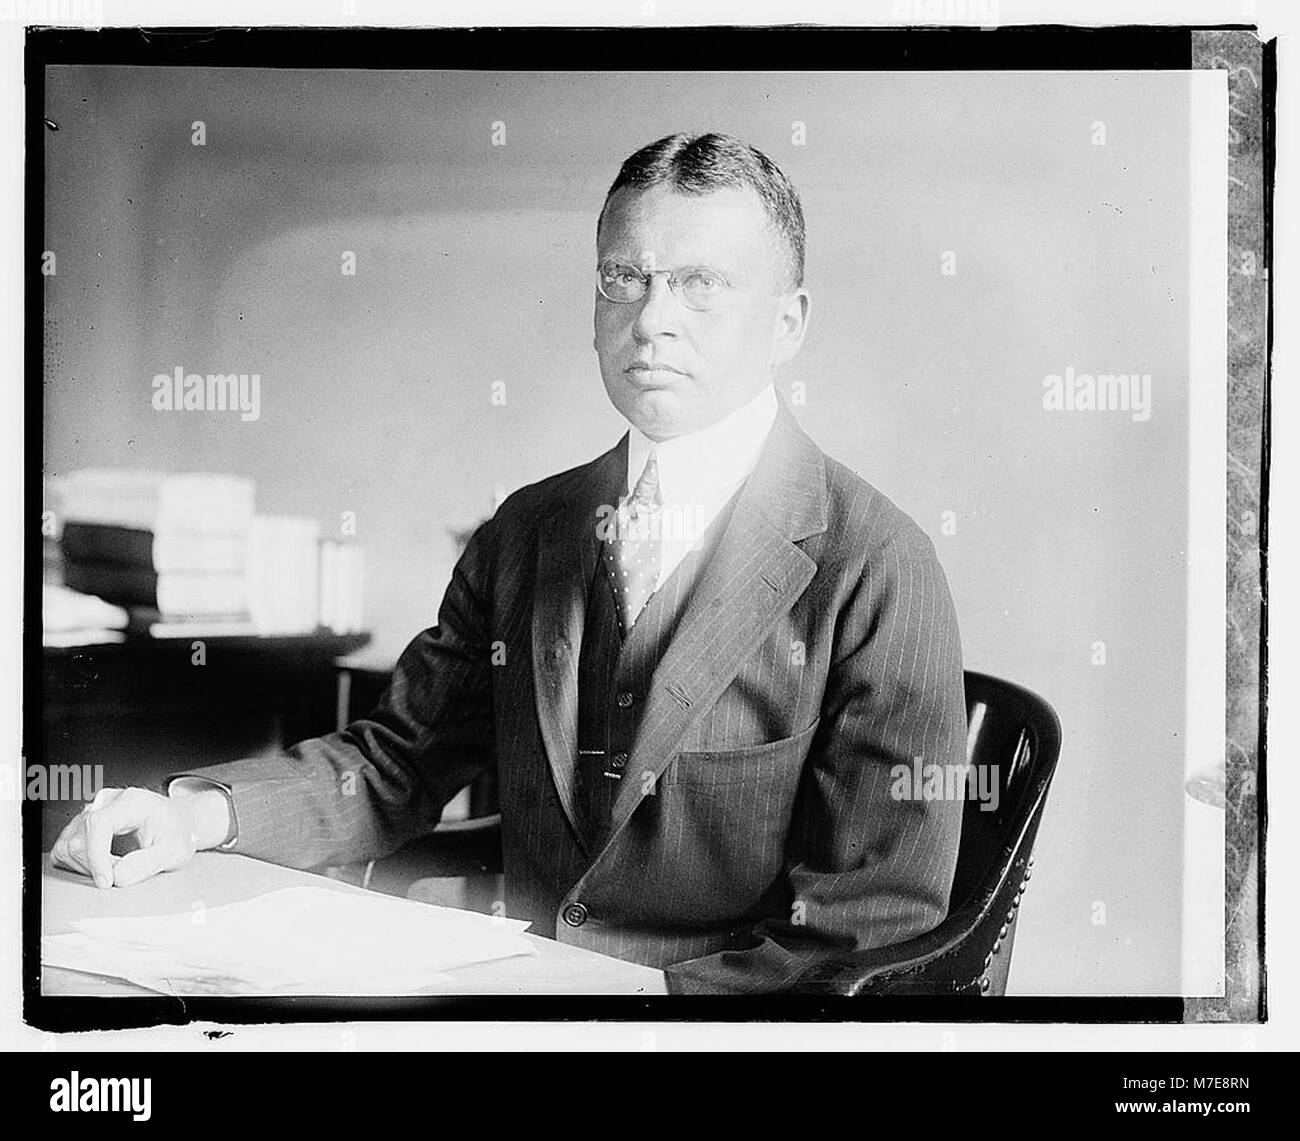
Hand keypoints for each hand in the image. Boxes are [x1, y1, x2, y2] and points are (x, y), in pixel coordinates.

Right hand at [49, 786, 216, 888]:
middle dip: (98, 867)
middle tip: (124, 873)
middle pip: (80, 840)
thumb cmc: (177, 833)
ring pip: (67, 846)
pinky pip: (64, 850)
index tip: (106, 882)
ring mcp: (91, 811)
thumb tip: (119, 877)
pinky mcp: (81, 825)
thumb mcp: (176, 850)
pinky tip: (101, 865)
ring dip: (87, 868)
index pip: (99, 824)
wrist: (176, 823)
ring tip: (116, 868)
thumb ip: (150, 863)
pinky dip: (78, 865)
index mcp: (132, 801)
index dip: (97, 857)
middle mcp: (107, 801)